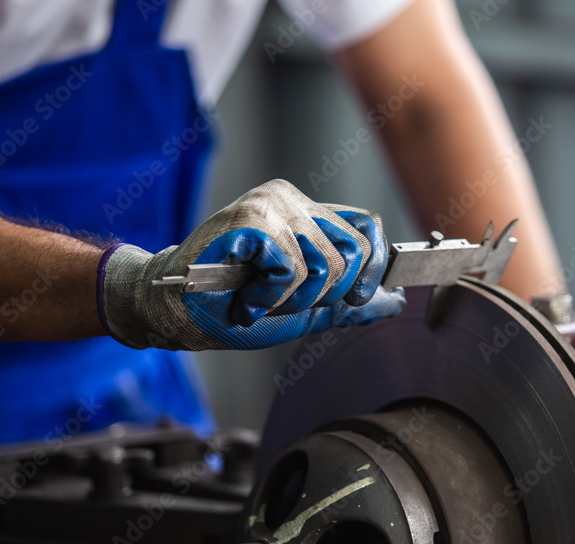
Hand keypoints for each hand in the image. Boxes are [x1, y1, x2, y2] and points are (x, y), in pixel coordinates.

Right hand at [97, 179, 404, 349]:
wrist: (177, 312)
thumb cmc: (232, 305)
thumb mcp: (304, 308)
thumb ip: (348, 303)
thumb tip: (397, 301)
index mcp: (306, 214)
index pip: (365, 227)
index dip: (375, 265)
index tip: (357, 298)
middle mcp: (291, 201)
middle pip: (353, 252)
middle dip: (325, 294)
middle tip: (284, 301)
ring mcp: (270, 206)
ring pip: (325, 267)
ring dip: (292, 301)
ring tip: (258, 299)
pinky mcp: (251, 220)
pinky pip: (293, 271)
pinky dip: (270, 299)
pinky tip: (244, 300)